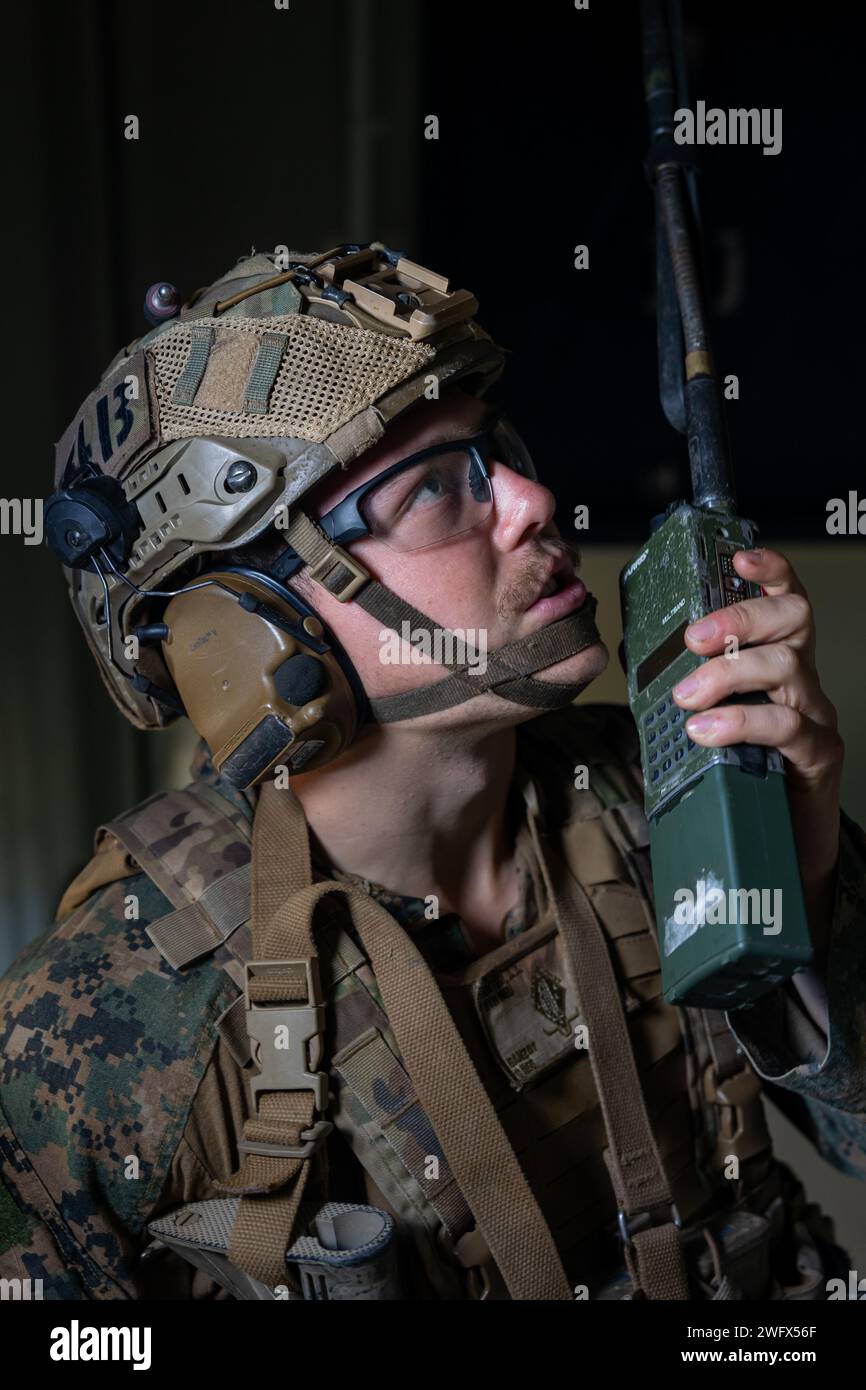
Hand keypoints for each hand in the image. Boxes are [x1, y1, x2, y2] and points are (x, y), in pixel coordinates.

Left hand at [671, 547, 843, 957]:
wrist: (775, 846)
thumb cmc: (737, 774)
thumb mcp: (708, 719)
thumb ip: (683, 687)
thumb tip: (628, 659)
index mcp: (774, 661)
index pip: (784, 600)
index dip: (769, 571)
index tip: (740, 557)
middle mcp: (801, 680)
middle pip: (793, 621)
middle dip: (741, 618)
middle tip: (693, 638)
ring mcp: (815, 715)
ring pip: (787, 667)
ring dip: (729, 674)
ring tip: (686, 697)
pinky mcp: (819, 756)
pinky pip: (788, 726)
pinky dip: (742, 723)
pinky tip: (708, 732)